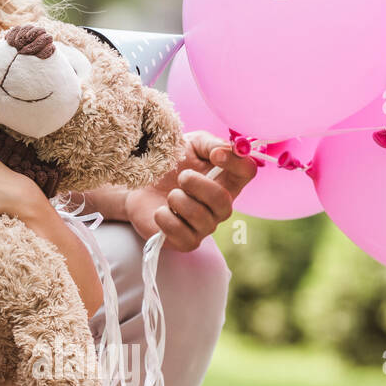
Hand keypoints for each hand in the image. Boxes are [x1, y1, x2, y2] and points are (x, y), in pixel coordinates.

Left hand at [125, 130, 257, 251]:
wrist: (138, 186)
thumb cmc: (169, 165)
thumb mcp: (191, 145)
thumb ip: (211, 143)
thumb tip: (223, 152)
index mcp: (226, 180)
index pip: (247, 171)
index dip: (235, 162)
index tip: (215, 155)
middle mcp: (220, 205)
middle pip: (223, 200)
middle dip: (196, 184)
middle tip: (181, 176)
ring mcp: (205, 225)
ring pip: (200, 217)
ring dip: (178, 200)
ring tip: (169, 195)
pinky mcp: (187, 241)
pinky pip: (184, 236)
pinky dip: (166, 219)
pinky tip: (160, 211)